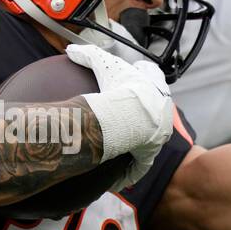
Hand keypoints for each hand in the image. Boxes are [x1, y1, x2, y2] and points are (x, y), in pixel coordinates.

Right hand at [66, 43, 173, 189]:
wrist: (130, 116)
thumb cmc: (119, 89)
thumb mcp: (103, 64)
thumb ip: (88, 54)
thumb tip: (71, 48)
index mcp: (153, 87)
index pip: (153, 77)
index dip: (147, 76)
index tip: (141, 76)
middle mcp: (159, 110)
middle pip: (156, 108)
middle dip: (149, 111)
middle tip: (135, 115)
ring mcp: (156, 133)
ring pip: (150, 138)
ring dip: (139, 143)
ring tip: (128, 149)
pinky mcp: (149, 153)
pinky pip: (138, 165)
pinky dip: (127, 172)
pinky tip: (118, 181)